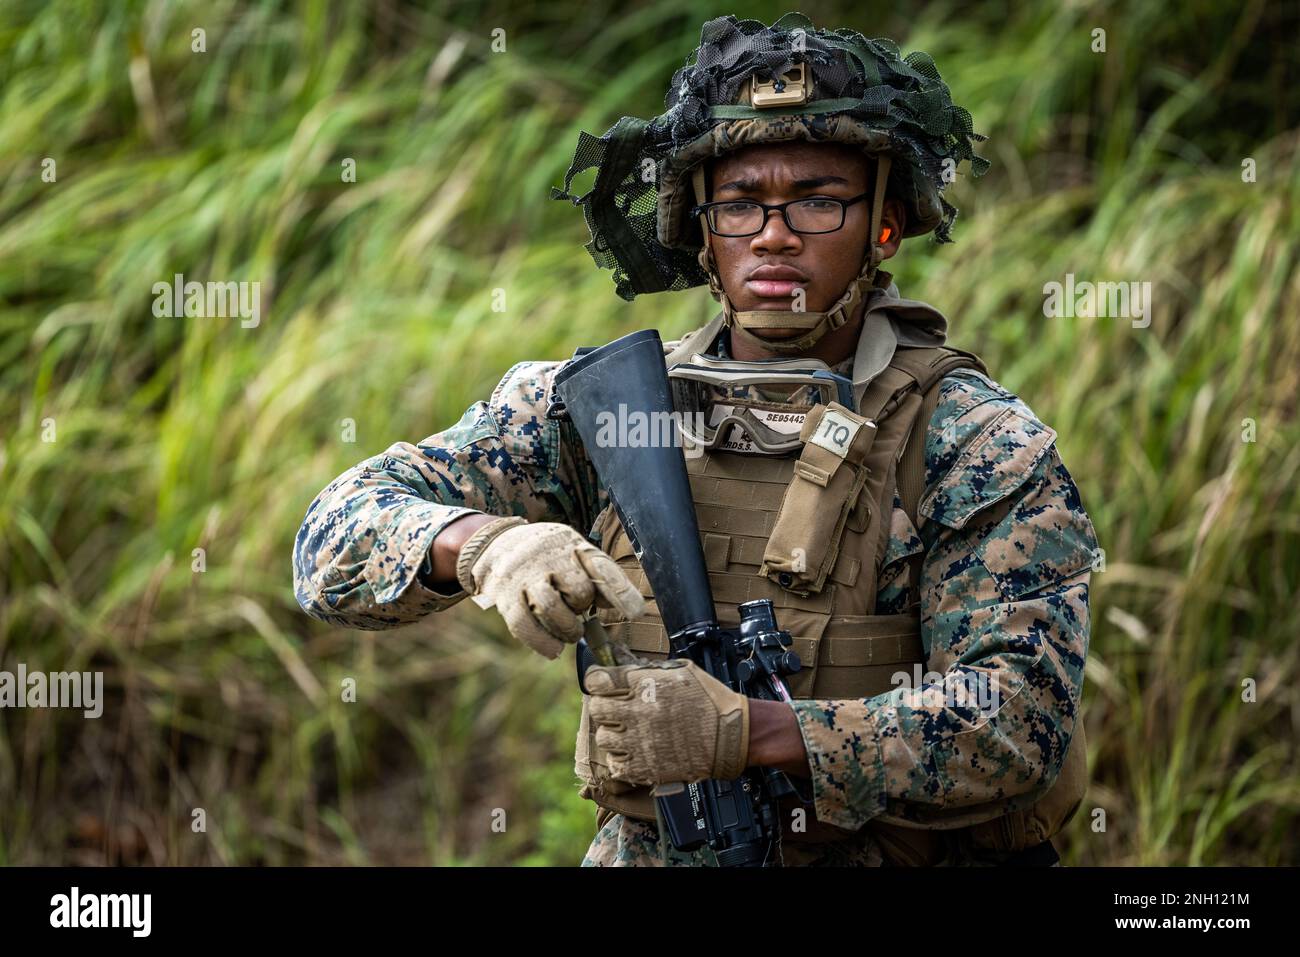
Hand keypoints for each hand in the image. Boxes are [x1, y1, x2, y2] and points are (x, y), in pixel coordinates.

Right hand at [456, 518, 643, 658]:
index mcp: (572, 545)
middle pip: (578, 590)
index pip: (600, 566)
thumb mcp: (576, 555)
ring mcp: (524, 575)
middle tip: (578, 611)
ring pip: (551, 608)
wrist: (498, 544)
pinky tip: (553, 650)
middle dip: (583, 608)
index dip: (620, 591)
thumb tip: (629, 609)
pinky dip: (543, 643)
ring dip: (567, 629)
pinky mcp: (505, 596)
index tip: (636, 613)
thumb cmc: (550, 556)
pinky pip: (524, 625)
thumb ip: (601, 578)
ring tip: (570, 633)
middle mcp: (548, 556)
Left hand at [585, 658, 748, 784]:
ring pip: (603, 738)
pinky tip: (635, 752)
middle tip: (618, 709)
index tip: (603, 683)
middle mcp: (636, 712)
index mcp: (644, 684)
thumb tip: (621, 661)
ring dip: (613, 734)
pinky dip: (621, 759)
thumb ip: (647, 668)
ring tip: (629, 733)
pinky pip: (615, 764)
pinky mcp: (645, 767)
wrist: (731, 735)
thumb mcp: (680, 671)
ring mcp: (639, 741)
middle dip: (605, 707)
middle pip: (596, 709)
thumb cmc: (709, 699)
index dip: (598, 681)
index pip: (596, 679)